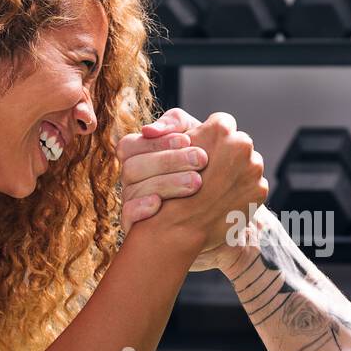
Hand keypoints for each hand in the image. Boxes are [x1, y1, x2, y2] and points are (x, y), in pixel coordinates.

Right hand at [117, 108, 207, 232]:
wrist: (222, 202)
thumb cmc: (203, 162)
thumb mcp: (195, 136)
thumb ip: (176, 123)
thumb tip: (149, 130)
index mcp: (138, 155)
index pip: (131, 145)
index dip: (156, 142)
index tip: (187, 140)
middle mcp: (131, 178)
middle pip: (133, 167)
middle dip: (168, 161)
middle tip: (201, 159)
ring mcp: (131, 201)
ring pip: (134, 190)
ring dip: (166, 183)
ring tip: (197, 182)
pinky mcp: (137, 226)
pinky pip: (128, 215)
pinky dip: (141, 208)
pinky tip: (160, 204)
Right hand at [153, 112, 266, 263]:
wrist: (180, 227)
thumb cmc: (171, 183)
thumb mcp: (171, 148)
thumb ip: (185, 130)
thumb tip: (188, 127)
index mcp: (221, 128)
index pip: (223, 123)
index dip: (211, 138)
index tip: (203, 152)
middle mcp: (242, 144)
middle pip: (238, 143)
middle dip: (226, 155)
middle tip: (209, 172)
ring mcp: (254, 169)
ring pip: (248, 164)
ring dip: (235, 173)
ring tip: (215, 188)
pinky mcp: (260, 190)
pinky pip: (252, 185)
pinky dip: (241, 191)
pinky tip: (224, 200)